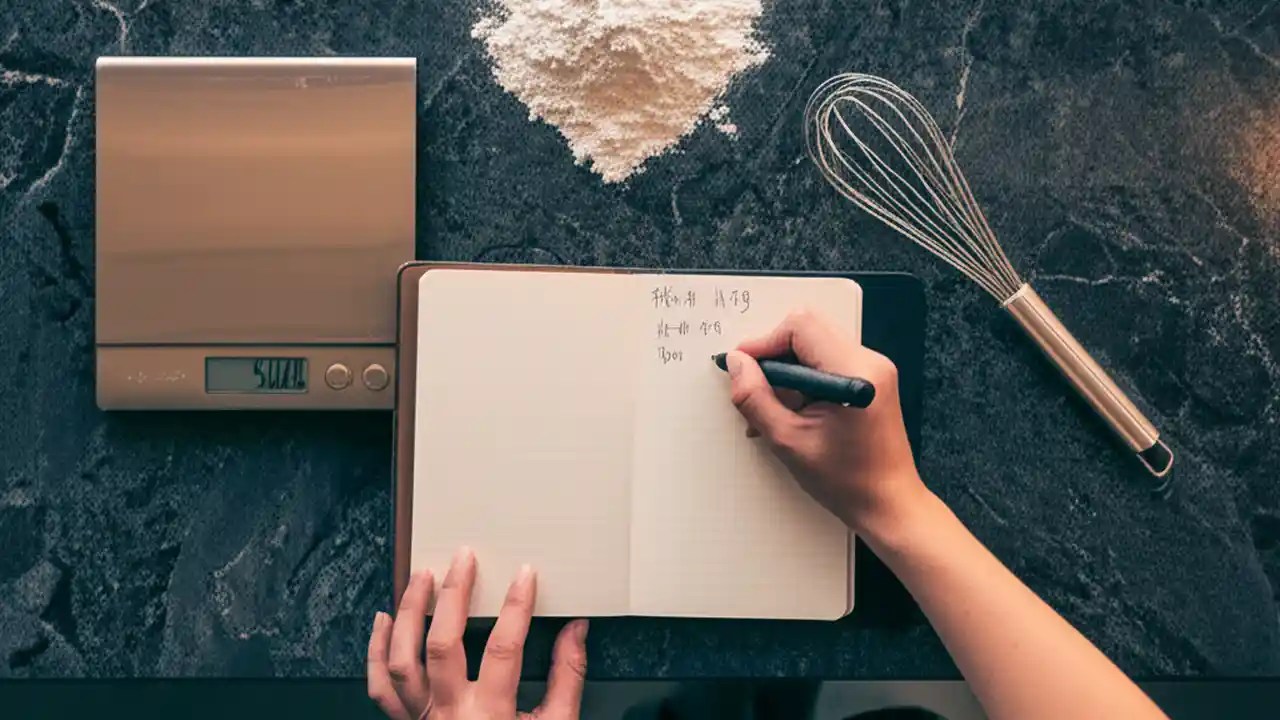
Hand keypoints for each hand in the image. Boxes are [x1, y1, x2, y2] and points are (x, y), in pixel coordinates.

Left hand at [367, 547, 588, 718]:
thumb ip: (568, 679)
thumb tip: (575, 630)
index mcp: (491, 717)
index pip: (503, 649)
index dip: (516, 607)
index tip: (526, 574)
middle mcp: (449, 716)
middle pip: (442, 645)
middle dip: (452, 595)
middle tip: (463, 559)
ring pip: (402, 660)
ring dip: (409, 614)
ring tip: (422, 577)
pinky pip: (380, 688)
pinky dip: (377, 651)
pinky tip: (385, 619)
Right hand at [725, 309, 925, 533]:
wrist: (888, 504)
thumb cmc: (848, 481)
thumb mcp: (788, 440)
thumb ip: (756, 398)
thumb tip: (737, 364)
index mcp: (855, 372)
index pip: (800, 327)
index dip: (763, 343)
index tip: (742, 368)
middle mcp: (870, 362)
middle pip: (807, 330)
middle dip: (774, 356)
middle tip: (755, 388)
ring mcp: (873, 369)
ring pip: (814, 344)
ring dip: (786, 370)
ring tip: (773, 408)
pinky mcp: (870, 380)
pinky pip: (826, 361)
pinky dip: (802, 379)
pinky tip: (791, 410)